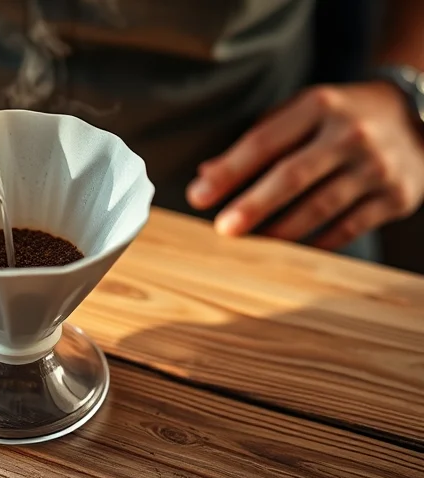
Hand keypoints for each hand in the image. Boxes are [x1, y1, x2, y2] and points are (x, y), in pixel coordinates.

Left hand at [186, 82, 423, 250]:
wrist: (418, 117)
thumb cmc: (341, 117)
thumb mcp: (302, 111)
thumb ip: (257, 139)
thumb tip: (206, 173)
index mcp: (319, 105)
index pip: (264, 141)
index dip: (229, 171)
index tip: (198, 196)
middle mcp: (351, 133)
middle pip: (292, 176)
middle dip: (252, 205)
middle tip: (222, 229)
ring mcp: (377, 167)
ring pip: (319, 207)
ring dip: (280, 230)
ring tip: (250, 243)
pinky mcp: (396, 197)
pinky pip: (347, 227)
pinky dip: (315, 242)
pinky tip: (289, 250)